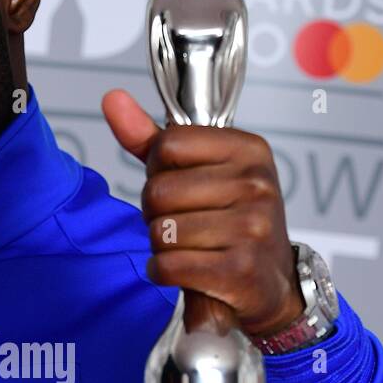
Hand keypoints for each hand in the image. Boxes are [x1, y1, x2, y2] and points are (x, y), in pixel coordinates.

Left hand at [101, 88, 303, 336]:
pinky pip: (168, 265)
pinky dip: (163, 272)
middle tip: (182, 224)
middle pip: (158, 191)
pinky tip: (184, 270)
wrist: (270, 284)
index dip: (159, 171)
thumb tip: (112, 98)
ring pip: (160, 231)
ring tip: (189, 248)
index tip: (180, 187)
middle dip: (155, 214)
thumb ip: (153, 140)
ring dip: (161, 246)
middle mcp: (256, 184)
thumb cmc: (231, 223)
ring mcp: (252, 227)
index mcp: (248, 149)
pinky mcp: (239, 270)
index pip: (167, 145)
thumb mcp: (201, 173)